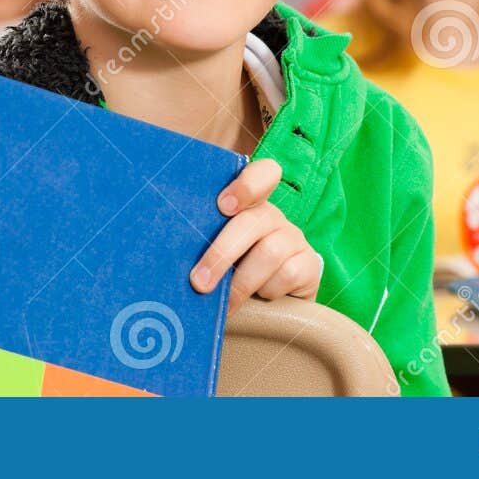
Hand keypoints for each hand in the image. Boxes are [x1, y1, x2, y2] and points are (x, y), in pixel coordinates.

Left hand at [190, 158, 321, 311]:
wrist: (273, 298)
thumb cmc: (233, 267)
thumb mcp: (218, 250)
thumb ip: (204, 241)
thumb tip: (169, 255)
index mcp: (248, 203)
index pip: (262, 174)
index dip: (246, 185)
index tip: (223, 205)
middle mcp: (272, 215)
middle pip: (252, 222)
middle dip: (221, 253)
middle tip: (199, 282)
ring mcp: (293, 237)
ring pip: (269, 252)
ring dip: (241, 282)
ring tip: (224, 303)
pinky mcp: (309, 264)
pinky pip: (288, 274)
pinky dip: (268, 290)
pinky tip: (259, 298)